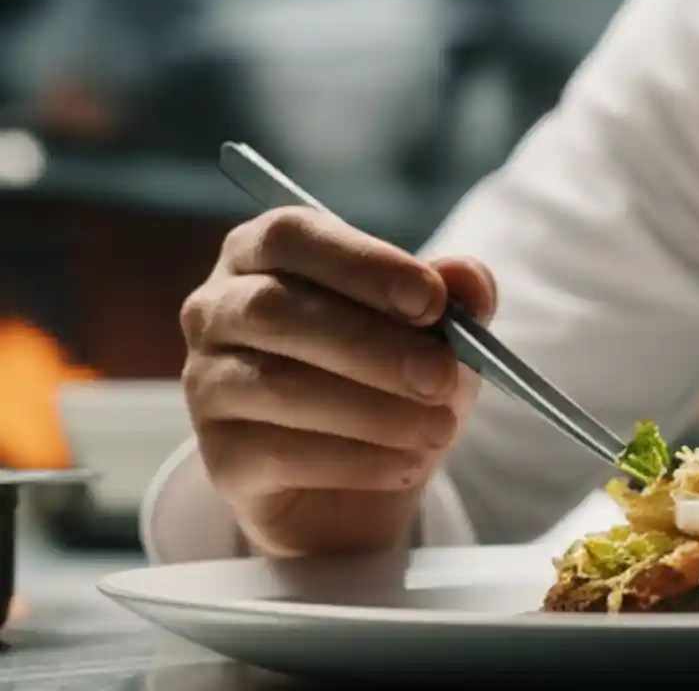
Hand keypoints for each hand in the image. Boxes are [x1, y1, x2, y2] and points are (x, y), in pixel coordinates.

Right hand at [179, 206, 496, 556]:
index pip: (293, 235)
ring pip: (278, 385)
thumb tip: (469, 277)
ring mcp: (206, 383)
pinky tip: (407, 466)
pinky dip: (358, 460)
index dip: (362, 264)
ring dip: (374, 410)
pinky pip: (280, 453)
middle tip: (442, 377)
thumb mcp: (436, 335)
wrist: (360, 485)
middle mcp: (218, 308)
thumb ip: (455, 299)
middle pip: (276, 311)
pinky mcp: (220, 457)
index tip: (431, 299)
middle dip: (372, 345)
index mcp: (265, 253)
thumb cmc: (392, 380)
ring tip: (440, 429)